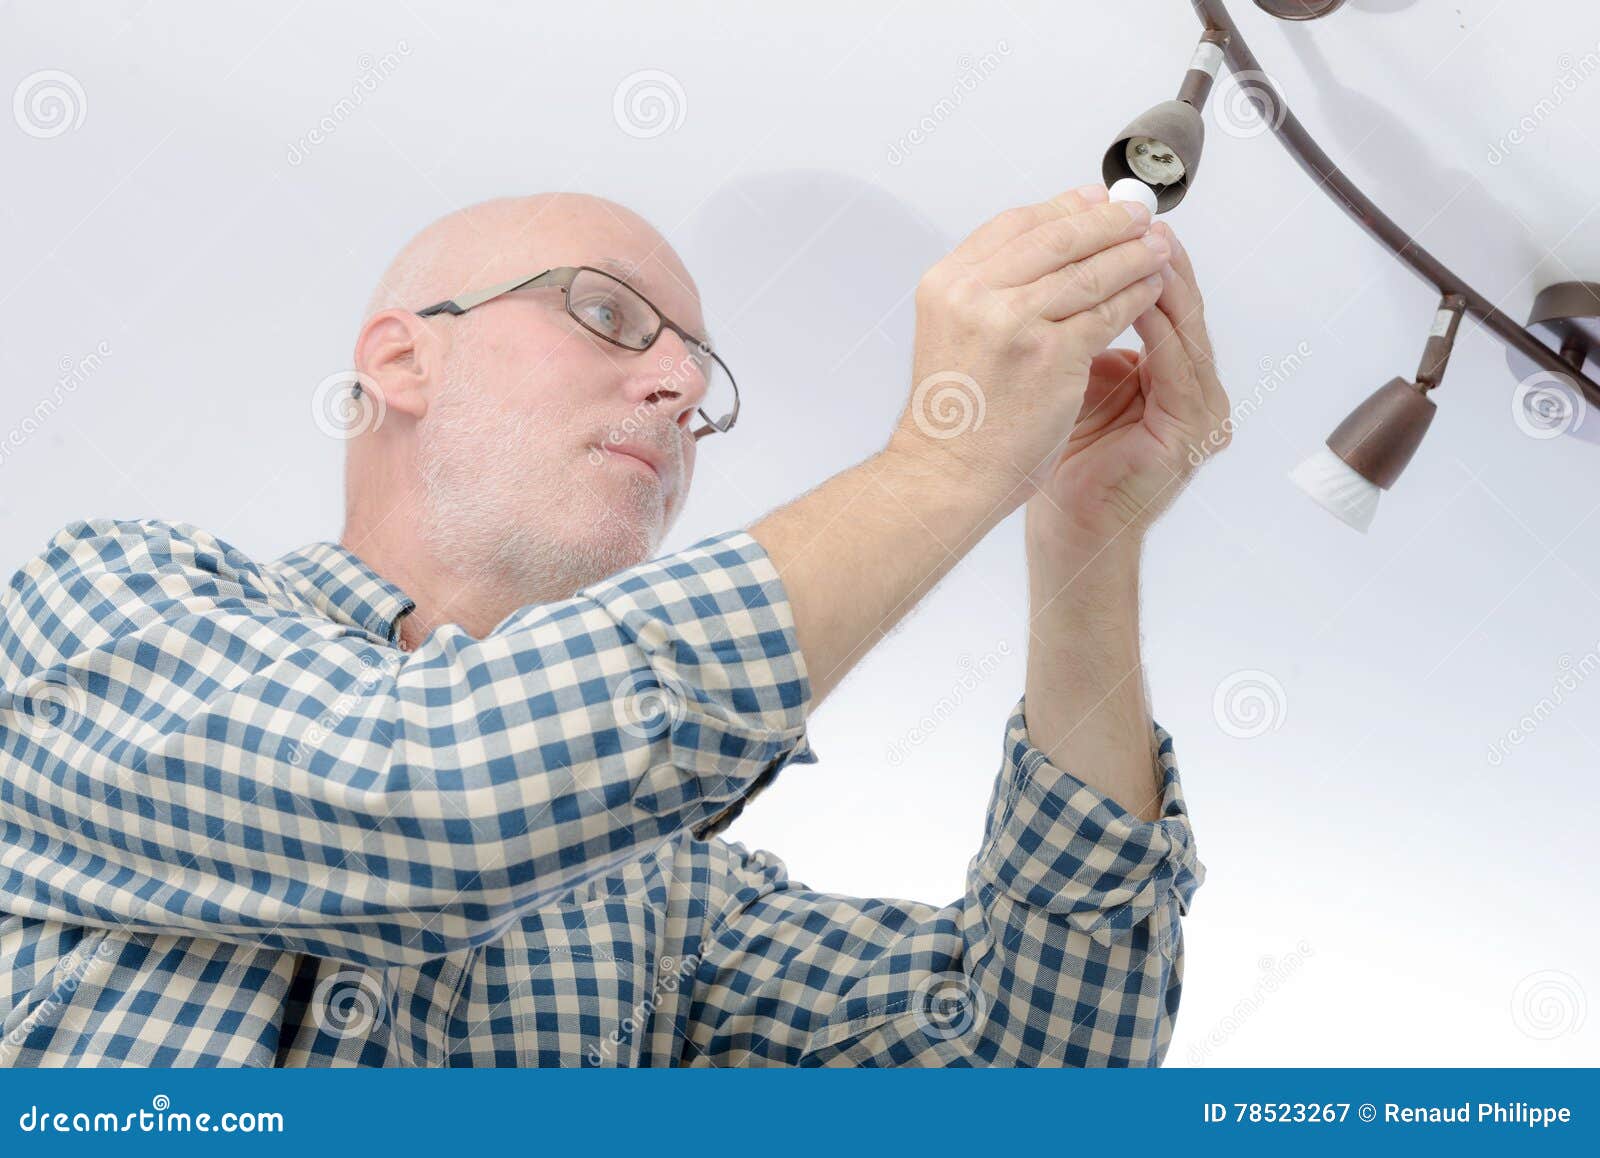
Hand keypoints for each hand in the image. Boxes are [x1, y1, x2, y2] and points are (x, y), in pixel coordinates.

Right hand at [886, 184, 1170, 517]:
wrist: (946, 474)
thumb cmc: (954, 414)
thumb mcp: (952, 331)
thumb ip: (988, 291)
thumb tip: (1047, 249)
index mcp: (948, 283)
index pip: (1015, 225)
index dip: (1063, 207)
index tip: (1096, 198)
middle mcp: (975, 294)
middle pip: (1056, 238)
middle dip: (1106, 221)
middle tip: (1139, 213)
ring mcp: (1014, 323)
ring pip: (1089, 271)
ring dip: (1131, 254)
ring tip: (1157, 247)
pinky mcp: (1052, 355)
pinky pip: (1107, 312)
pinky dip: (1135, 295)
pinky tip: (1151, 290)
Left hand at [1027, 220, 1231, 551]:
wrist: (1063, 524)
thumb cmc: (1061, 455)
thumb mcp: (1073, 374)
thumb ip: (1082, 326)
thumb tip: (1057, 260)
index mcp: (1171, 373)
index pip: (1164, 297)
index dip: (1140, 255)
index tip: (1113, 215)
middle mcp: (1196, 388)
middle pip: (1182, 305)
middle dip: (1155, 259)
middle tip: (1132, 217)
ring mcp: (1201, 413)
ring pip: (1185, 330)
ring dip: (1161, 284)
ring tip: (1136, 245)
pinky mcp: (1191, 435)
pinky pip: (1177, 368)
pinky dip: (1158, 329)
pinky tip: (1136, 298)